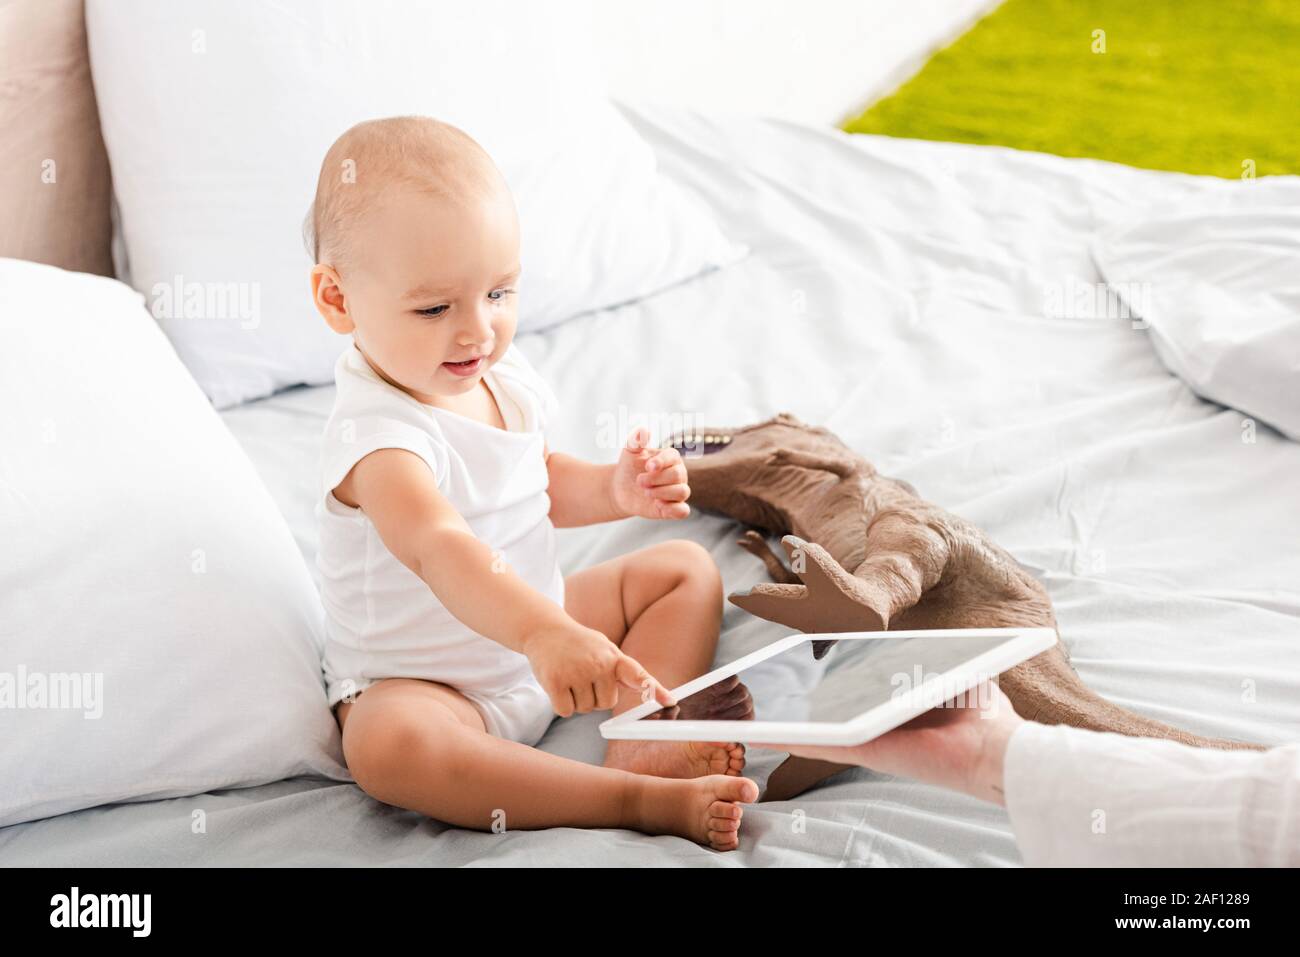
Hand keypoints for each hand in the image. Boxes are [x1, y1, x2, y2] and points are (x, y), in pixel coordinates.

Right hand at [523, 621, 676, 717]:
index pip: (637, 674)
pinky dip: (562, 705)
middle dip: (595, 697)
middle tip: (583, 677)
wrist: (545, 629)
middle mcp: (598, 663)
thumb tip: (649, 689)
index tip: (670, 700)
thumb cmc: (580, 644)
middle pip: (607, 704)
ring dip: (577, 700)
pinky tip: (558, 684)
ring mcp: (576, 672)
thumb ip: (624, 671)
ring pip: (585, 709)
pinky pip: (566, 711)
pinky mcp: (555, 682)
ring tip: (570, 676)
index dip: (653, 688)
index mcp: (613, 657)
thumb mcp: (605, 649)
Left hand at [609, 427, 690, 519]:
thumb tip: (643, 431)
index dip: (662, 461)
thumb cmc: (629, 467)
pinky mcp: (674, 508)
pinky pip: (683, 511)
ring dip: (663, 492)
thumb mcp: (629, 452)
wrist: (622, 488)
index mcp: (670, 458)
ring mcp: (677, 491)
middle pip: (677, 475)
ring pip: (682, 492)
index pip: (673, 457)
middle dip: (657, 479)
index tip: (647, 466)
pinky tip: (658, 505)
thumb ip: (635, 440)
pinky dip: (674, 509)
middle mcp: (678, 474)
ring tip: (646, 492)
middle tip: (639, 481)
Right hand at [752, 680, 1024, 805]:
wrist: (998, 745)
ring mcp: (871, 739)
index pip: (850, 687)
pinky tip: (763, 736)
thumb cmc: (982, 710)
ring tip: (750, 718)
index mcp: (896, 703)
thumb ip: (929, 655)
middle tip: (758, 693)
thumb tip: (917, 636)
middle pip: (826, 711)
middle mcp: (879, 723)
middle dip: (792, 703)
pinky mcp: (870, 752)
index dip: (819, 677)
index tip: (790, 664)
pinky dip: (792, 741)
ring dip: (781, 726)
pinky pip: (824, 745)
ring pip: (816, 731)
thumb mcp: (951, 667)